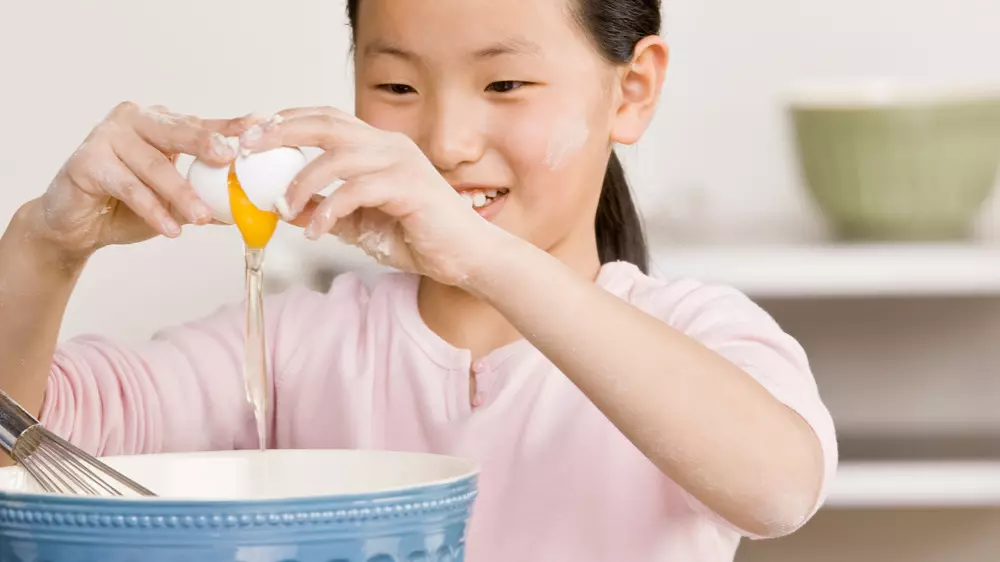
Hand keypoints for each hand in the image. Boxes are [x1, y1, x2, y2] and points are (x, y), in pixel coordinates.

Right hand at [31, 102, 254, 258]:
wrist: (76, 225)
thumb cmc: (127, 205)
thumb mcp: (173, 199)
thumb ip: (203, 195)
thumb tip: (244, 206)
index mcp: (160, 123)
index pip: (200, 124)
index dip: (229, 126)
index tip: (259, 125)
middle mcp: (134, 121)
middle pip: (177, 131)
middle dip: (206, 144)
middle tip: (228, 158)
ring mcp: (107, 136)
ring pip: (154, 165)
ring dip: (181, 193)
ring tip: (202, 217)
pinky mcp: (87, 161)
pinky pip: (128, 186)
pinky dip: (151, 208)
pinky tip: (169, 228)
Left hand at [240, 107, 499, 286]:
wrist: (467, 257)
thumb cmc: (422, 237)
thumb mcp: (362, 225)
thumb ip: (328, 212)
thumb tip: (287, 208)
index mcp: (379, 147)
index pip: (327, 119)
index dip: (289, 121)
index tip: (254, 136)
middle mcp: (390, 146)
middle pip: (327, 124)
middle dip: (282, 132)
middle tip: (250, 148)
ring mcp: (401, 163)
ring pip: (337, 156)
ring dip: (302, 181)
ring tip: (284, 207)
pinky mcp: (409, 187)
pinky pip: (356, 191)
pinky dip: (329, 210)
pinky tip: (315, 231)